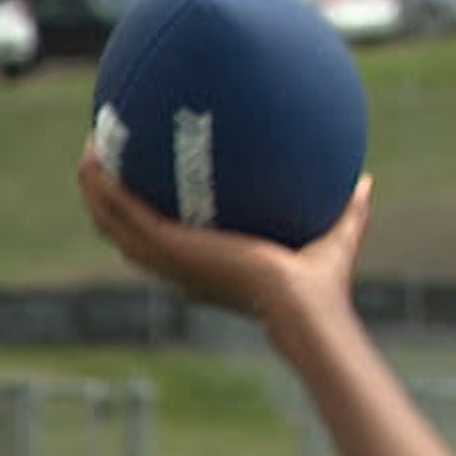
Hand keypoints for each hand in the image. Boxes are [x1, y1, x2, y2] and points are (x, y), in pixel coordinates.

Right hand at [76, 146, 371, 331]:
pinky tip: (92, 157)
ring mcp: (169, 258)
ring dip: (94, 187)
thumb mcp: (334, 235)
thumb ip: (349, 210)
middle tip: (106, 159)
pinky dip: (102, 186)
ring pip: (110, 222)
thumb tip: (366, 180)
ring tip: (89, 150)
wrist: (305, 305)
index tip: (147, 185)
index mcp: (208, 268)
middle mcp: (181, 267)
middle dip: (108, 199)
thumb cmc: (322, 286)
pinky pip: (120, 211)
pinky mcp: (168, 246)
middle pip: (125, 233)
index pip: (167, 243)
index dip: (150, 218)